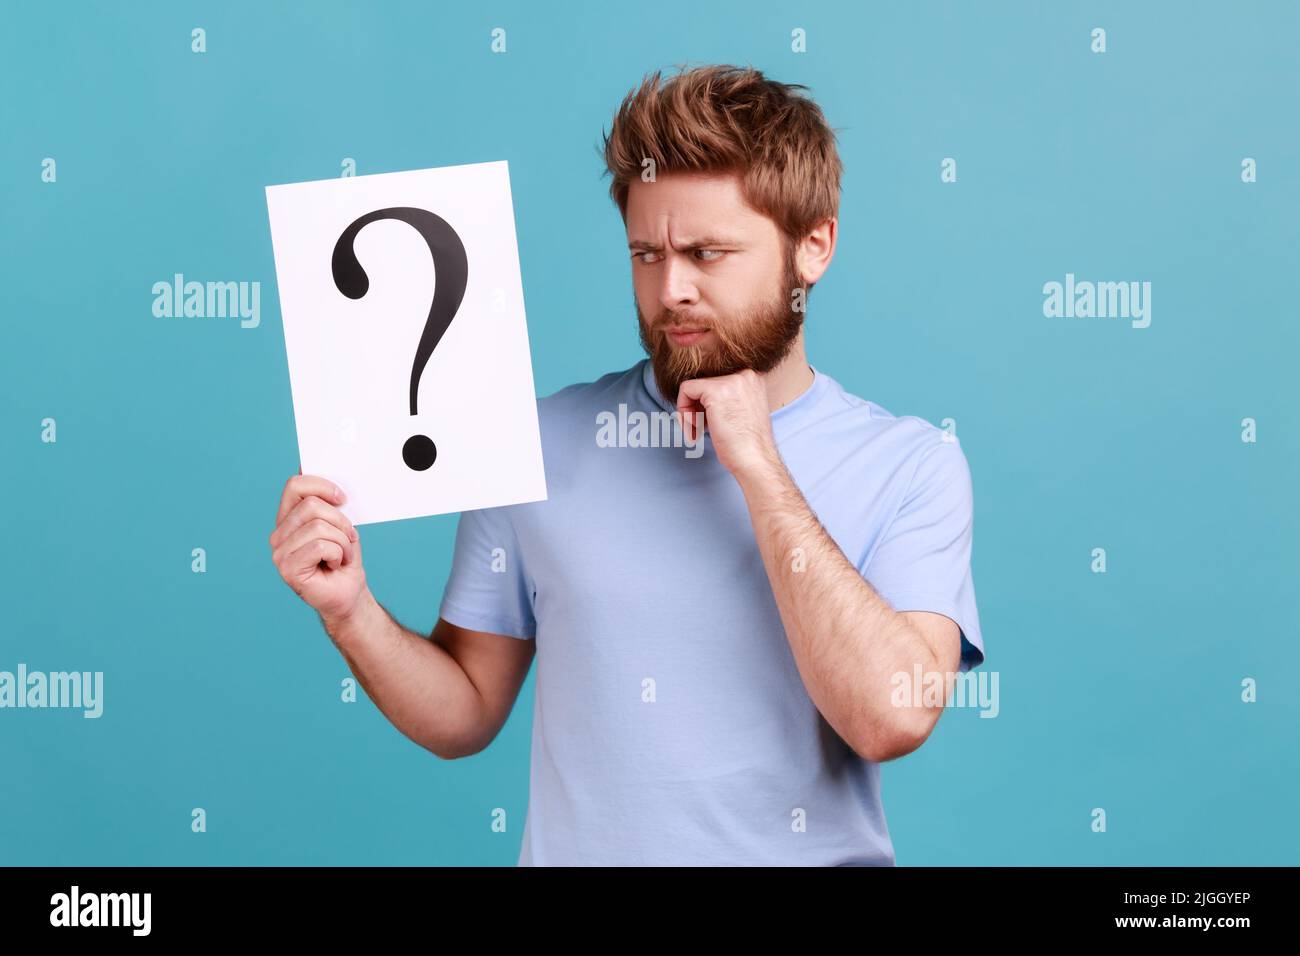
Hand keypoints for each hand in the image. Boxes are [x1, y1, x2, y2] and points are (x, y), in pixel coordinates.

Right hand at [269, 472, 366, 623]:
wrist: (348, 593)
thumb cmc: (344, 559)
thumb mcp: (341, 525)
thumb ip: (330, 505)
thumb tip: (327, 481)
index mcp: (288, 518)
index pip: (295, 485)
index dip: (322, 485)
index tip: (343, 498)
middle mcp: (279, 533)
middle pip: (311, 505)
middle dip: (340, 521)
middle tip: (348, 538)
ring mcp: (280, 552)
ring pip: (319, 526)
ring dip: (342, 541)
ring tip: (342, 555)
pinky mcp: (287, 568)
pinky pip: (320, 546)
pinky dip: (338, 554)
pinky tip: (335, 565)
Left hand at [676, 369, 781, 479]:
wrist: (755, 460)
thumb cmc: (747, 445)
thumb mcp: (741, 411)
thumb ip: (727, 398)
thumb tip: (701, 396)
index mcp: (752, 378)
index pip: (716, 381)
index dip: (707, 404)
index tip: (708, 423)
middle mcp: (745, 374)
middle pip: (704, 383)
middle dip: (696, 408)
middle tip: (700, 430)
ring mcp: (731, 380)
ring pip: (693, 387)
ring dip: (689, 412)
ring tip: (698, 432)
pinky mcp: (715, 391)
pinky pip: (686, 390)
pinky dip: (683, 411)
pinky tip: (695, 429)